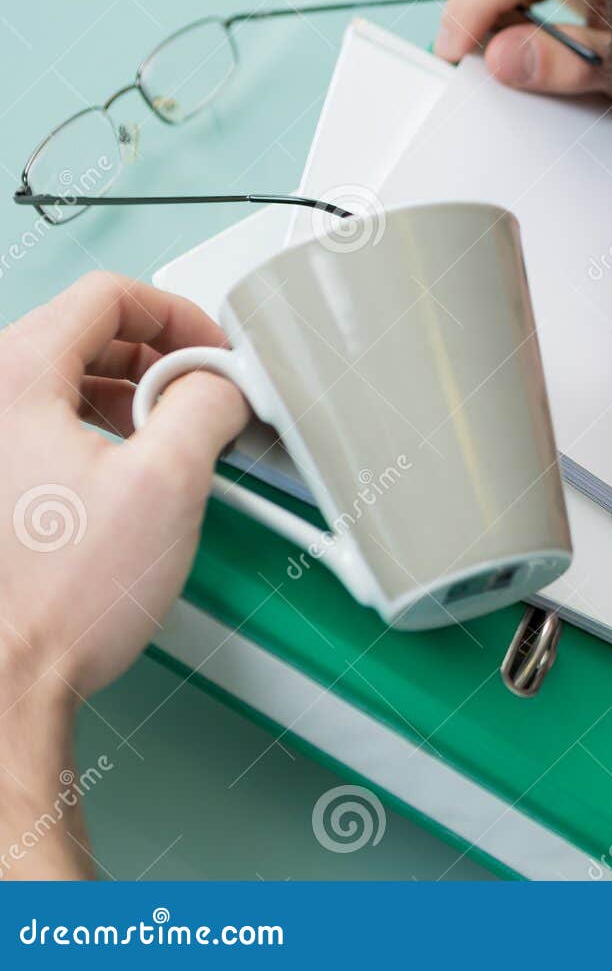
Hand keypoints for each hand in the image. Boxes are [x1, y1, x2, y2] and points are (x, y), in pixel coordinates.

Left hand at [0, 272, 248, 699]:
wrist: (4, 682)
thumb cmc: (58, 599)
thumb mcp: (169, 484)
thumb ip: (207, 406)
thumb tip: (223, 385)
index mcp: (13, 379)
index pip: (106, 295)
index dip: (178, 315)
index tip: (214, 354)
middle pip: (82, 331)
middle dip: (158, 359)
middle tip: (203, 399)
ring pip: (63, 377)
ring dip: (128, 396)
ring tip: (171, 443)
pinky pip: (43, 422)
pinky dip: (95, 429)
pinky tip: (129, 474)